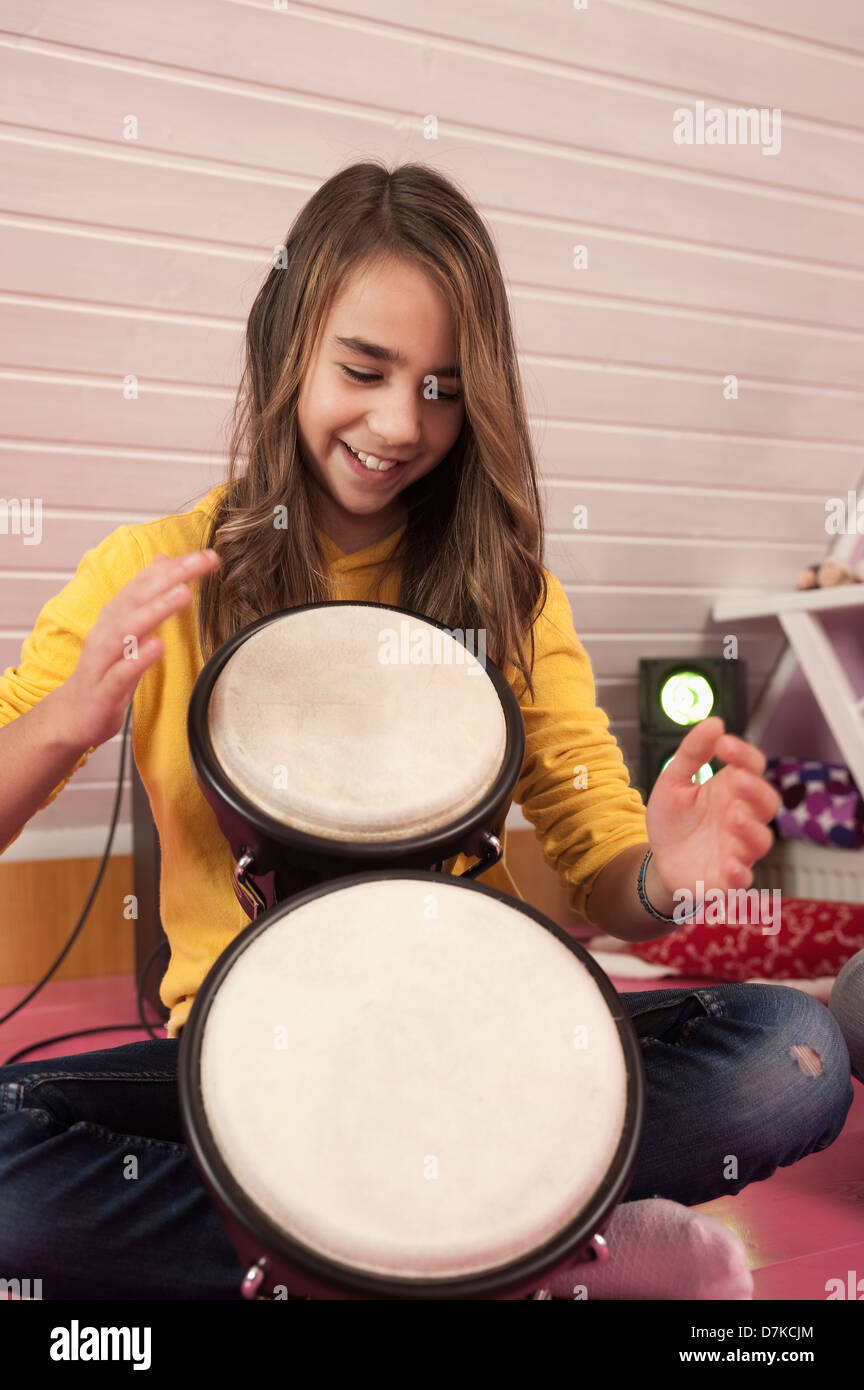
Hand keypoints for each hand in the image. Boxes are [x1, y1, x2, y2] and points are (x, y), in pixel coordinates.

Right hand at [54, 548, 221, 749]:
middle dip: (170, 578)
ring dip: (155, 609)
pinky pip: (121, 672)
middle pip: (139, 598)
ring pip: (128, 629)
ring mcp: (105, 660)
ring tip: (183, 593)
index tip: (208, 556)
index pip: (146, 583)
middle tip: (201, 562)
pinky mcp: (104, 689)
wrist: (74, 714)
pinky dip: (138, 658)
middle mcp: (109, 631)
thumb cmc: (106, 672)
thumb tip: (165, 562)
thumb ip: (148, 597)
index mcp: (117, 616)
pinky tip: (157, 647)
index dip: (176, 567)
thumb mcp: (129, 630)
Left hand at [644, 716, 781, 900]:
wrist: (658, 859)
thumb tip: (715, 722)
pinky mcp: (728, 878)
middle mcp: (742, 817)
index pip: (752, 767)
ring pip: (761, 840)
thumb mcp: (673, 780)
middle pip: (768, 802)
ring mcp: (738, 848)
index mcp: (731, 790)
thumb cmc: (673, 819)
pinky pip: (743, 879)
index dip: (744, 754)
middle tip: (736, 780)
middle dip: (755, 791)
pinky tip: (730, 865)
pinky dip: (741, 874)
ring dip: (750, 829)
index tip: (724, 745)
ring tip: (732, 817)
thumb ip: (692, 753)